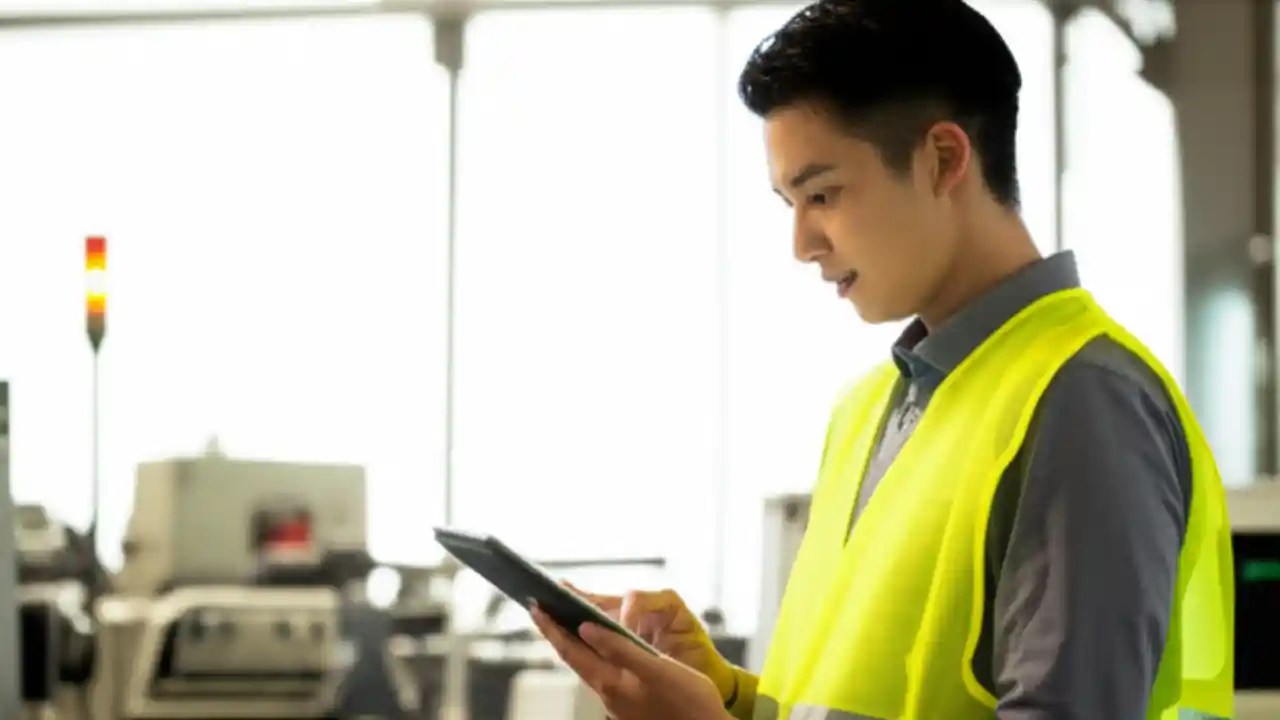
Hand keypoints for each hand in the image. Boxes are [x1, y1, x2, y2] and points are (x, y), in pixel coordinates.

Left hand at [530, 605, 727, 719]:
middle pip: (574, 657)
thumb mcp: (657, 671)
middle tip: (540, 606)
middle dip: (556, 631)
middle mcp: (610, 693)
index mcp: (612, 684)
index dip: (551, 628)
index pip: (571, 651)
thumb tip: (586, 628)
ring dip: (573, 640)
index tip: (534, 606)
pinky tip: (599, 643)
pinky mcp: (632, 701)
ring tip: (563, 619)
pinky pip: (604, 669)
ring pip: (588, 664)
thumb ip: (621, 649)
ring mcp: (620, 699)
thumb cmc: (690, 704)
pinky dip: (594, 651)